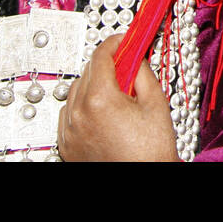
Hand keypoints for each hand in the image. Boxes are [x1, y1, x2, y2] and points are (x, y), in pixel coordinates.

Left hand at [57, 34, 181, 161]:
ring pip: (75, 91)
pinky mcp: (67, 144)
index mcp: (101, 100)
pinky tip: (102, 112)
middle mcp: (79, 114)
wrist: (143, 180)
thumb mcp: (156, 103)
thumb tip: (135, 57)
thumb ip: (143, 73)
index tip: (124, 41)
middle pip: (87, 71)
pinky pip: (69, 114)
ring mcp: (70, 131)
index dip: (115, 43)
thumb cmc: (150, 152)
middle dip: (107, 65)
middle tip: (127, 67)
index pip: (101, 56)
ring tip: (117, 94)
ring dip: (93, 85)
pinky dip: (82, 107)